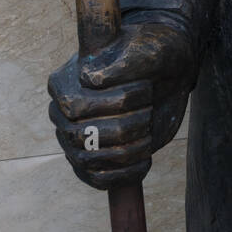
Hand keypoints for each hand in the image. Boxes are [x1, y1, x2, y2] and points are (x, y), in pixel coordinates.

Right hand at [48, 18, 195, 190]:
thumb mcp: (145, 51)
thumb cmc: (154, 56)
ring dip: (127, 150)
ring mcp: (75, 138)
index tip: (145, 89)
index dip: (113, 104)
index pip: (75, 106)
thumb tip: (88, 79)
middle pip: (83, 136)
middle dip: (124, 127)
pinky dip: (123, 174)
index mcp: (64, 82)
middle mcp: (62, 113)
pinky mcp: (93, 158)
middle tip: (149, 111)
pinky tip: (145, 160)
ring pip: (90, 160)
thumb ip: (119, 64)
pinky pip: (97, 179)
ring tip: (148, 131)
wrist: (169, 72)